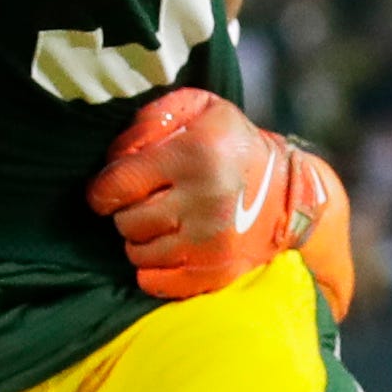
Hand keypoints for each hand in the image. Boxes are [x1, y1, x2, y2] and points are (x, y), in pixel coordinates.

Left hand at [88, 88, 355, 319]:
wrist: (289, 196)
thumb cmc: (233, 146)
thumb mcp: (201, 109)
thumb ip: (153, 118)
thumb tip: (116, 154)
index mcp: (195, 156)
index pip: (118, 185)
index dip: (102, 191)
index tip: (108, 192)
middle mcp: (204, 203)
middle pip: (126, 222)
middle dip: (126, 212)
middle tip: (146, 202)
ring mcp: (210, 245)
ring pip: (137, 253)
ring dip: (140, 239)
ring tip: (161, 223)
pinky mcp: (214, 274)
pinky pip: (154, 282)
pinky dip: (152, 268)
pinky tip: (168, 248)